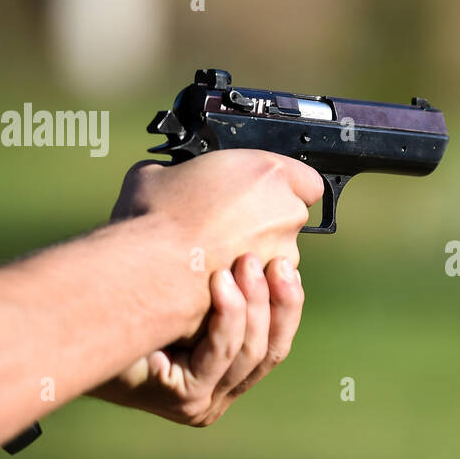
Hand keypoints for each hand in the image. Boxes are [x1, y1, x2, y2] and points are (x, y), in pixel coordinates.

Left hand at [89, 252, 303, 425]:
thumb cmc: (119, 308)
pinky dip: (225, 317)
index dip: (288, 306)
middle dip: (276, 302)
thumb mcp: (183, 296)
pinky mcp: (185, 400)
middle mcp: (219, 395)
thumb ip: (220, 284)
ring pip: (249, 352)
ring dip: (252, 304)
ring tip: (244, 264)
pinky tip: (219, 283)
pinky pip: (220, 354)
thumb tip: (254, 246)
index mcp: (224, 376)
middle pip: (271, 351)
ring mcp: (204, 403)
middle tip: (270, 259)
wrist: (63, 335)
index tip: (288, 266)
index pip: (275, 344)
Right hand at [111, 150, 324, 277]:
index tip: (265, 193)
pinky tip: (216, 276)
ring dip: (258, 252)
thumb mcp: (158, 173)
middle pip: (290, 216)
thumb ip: (181, 170)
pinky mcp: (271, 288)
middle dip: (267, 221)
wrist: (152, 270)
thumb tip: (170, 175)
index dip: (287, 187)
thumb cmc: (156, 217)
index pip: (306, 180)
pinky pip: (268, 282)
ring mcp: (282, 252)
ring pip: (281, 251)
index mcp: (268, 172)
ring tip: (216, 253)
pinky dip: (249, 282)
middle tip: (229, 224)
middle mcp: (286, 211)